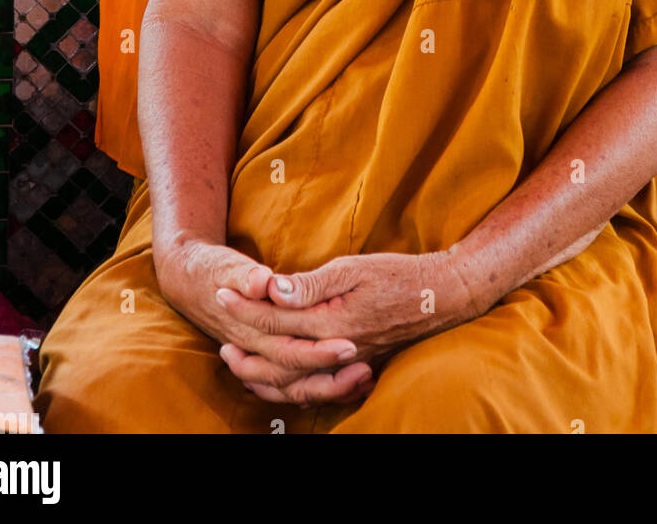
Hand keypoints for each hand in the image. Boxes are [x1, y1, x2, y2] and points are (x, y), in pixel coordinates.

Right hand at [155, 237, 374, 405]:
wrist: (189, 279)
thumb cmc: (212, 268)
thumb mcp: (229, 264)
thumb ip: (246, 274)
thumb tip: (263, 282)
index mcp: (249, 328)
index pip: (289, 348)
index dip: (320, 350)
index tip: (351, 345)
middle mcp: (253, 349)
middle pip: (296, 376)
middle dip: (332, 377)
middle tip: (365, 368)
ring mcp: (256, 355)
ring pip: (292, 387)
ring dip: (327, 388)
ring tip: (361, 380)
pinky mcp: (261, 354)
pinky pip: (286, 384)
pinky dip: (312, 388)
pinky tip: (339, 384)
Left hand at [215, 249, 479, 402]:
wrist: (440, 297)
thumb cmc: (399, 275)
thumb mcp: (355, 268)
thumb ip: (313, 284)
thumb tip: (274, 289)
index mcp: (330, 322)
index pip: (275, 317)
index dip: (244, 305)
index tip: (220, 291)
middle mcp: (333, 350)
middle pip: (275, 352)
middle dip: (242, 335)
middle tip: (216, 317)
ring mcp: (342, 363)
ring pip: (289, 379)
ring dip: (257, 370)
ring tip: (232, 357)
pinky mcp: (351, 367)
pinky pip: (310, 388)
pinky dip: (284, 388)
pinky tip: (269, 379)